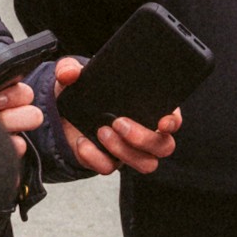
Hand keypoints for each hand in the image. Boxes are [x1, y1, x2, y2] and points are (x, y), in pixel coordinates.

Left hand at [54, 56, 181, 176]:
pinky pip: (110, 168)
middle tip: (118, 122)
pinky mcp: (110, 161)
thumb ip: (70, 68)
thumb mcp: (75, 75)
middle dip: (143, 138)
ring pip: (146, 163)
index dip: (173, 122)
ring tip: (101, 132)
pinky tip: (82, 142)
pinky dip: (94, 157)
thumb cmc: (82, 92)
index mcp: (151, 109)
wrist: (63, 114)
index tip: (163, 121)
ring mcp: (130, 150)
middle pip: (164, 147)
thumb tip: (69, 73)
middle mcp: (146, 133)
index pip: (173, 119)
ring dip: (123, 151)